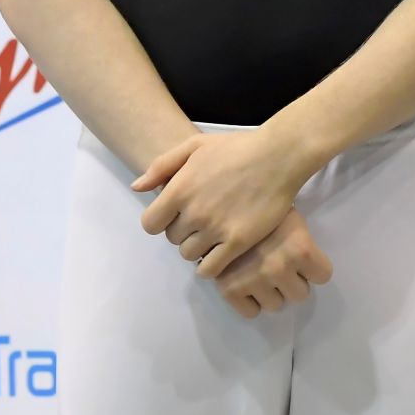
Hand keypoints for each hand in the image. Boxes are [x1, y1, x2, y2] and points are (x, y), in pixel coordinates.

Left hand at [134, 124, 311, 278]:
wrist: (278, 156)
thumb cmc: (236, 147)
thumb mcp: (195, 145)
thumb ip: (162, 166)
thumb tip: (136, 188)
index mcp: (179, 189)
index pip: (150, 223)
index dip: (161, 220)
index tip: (177, 214)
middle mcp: (194, 212)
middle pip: (172, 239)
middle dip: (184, 230)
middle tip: (203, 218)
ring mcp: (216, 229)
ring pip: (189, 255)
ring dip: (198, 247)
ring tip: (214, 233)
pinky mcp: (238, 241)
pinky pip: (210, 269)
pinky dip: (210, 265)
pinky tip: (221, 252)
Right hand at [214, 208, 333, 318]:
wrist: (227, 205)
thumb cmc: (267, 210)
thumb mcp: (294, 220)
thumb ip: (303, 245)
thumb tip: (308, 267)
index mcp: (300, 249)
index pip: (323, 275)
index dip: (314, 268)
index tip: (303, 261)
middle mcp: (279, 268)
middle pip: (300, 294)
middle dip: (292, 282)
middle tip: (280, 266)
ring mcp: (254, 280)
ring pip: (276, 305)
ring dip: (272, 292)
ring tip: (262, 272)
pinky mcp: (230, 290)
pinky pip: (250, 312)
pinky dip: (250, 301)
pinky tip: (248, 284)